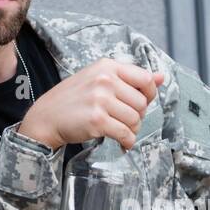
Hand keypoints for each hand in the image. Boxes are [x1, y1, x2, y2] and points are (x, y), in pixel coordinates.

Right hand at [19, 57, 164, 150]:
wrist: (46, 117)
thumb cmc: (74, 99)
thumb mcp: (100, 79)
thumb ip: (131, 78)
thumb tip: (162, 77)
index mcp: (107, 67)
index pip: (145, 78)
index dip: (149, 94)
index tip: (140, 103)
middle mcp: (105, 80)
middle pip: (142, 102)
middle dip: (137, 116)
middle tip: (124, 120)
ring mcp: (100, 100)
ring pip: (135, 119)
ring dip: (132, 130)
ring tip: (120, 130)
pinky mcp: (97, 120)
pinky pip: (125, 134)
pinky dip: (127, 142)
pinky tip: (121, 142)